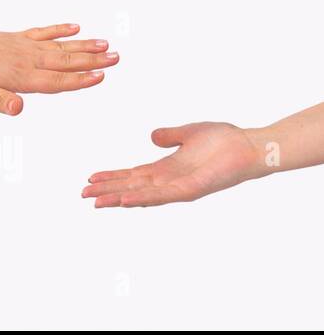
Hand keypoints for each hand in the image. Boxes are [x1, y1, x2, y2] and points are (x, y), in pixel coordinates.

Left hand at [0, 16, 117, 115]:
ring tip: (107, 44)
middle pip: (65, 61)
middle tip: (118, 57)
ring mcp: (23, 46)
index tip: (102, 77)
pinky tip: (76, 27)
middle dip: (92, 61)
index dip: (80, 80)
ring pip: (59, 46)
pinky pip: (42, 32)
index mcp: (20, 77)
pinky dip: (60, 29)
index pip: (56, 81)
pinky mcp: (16, 38)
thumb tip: (19, 109)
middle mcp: (27, 59)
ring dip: (84, 46)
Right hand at [81, 122, 265, 207]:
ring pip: (142, 195)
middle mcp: (170, 181)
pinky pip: (163, 196)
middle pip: (132, 187)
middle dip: (107, 191)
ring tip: (97, 202)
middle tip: (84, 194)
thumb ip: (169, 135)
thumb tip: (152, 136)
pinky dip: (142, 199)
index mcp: (167, 168)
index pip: (133, 175)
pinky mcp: (191, 189)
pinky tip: (126, 201)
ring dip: (119, 199)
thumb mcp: (189, 132)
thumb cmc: (225, 140)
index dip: (112, 177)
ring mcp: (179, 187)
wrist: (250, 146)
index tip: (91, 179)